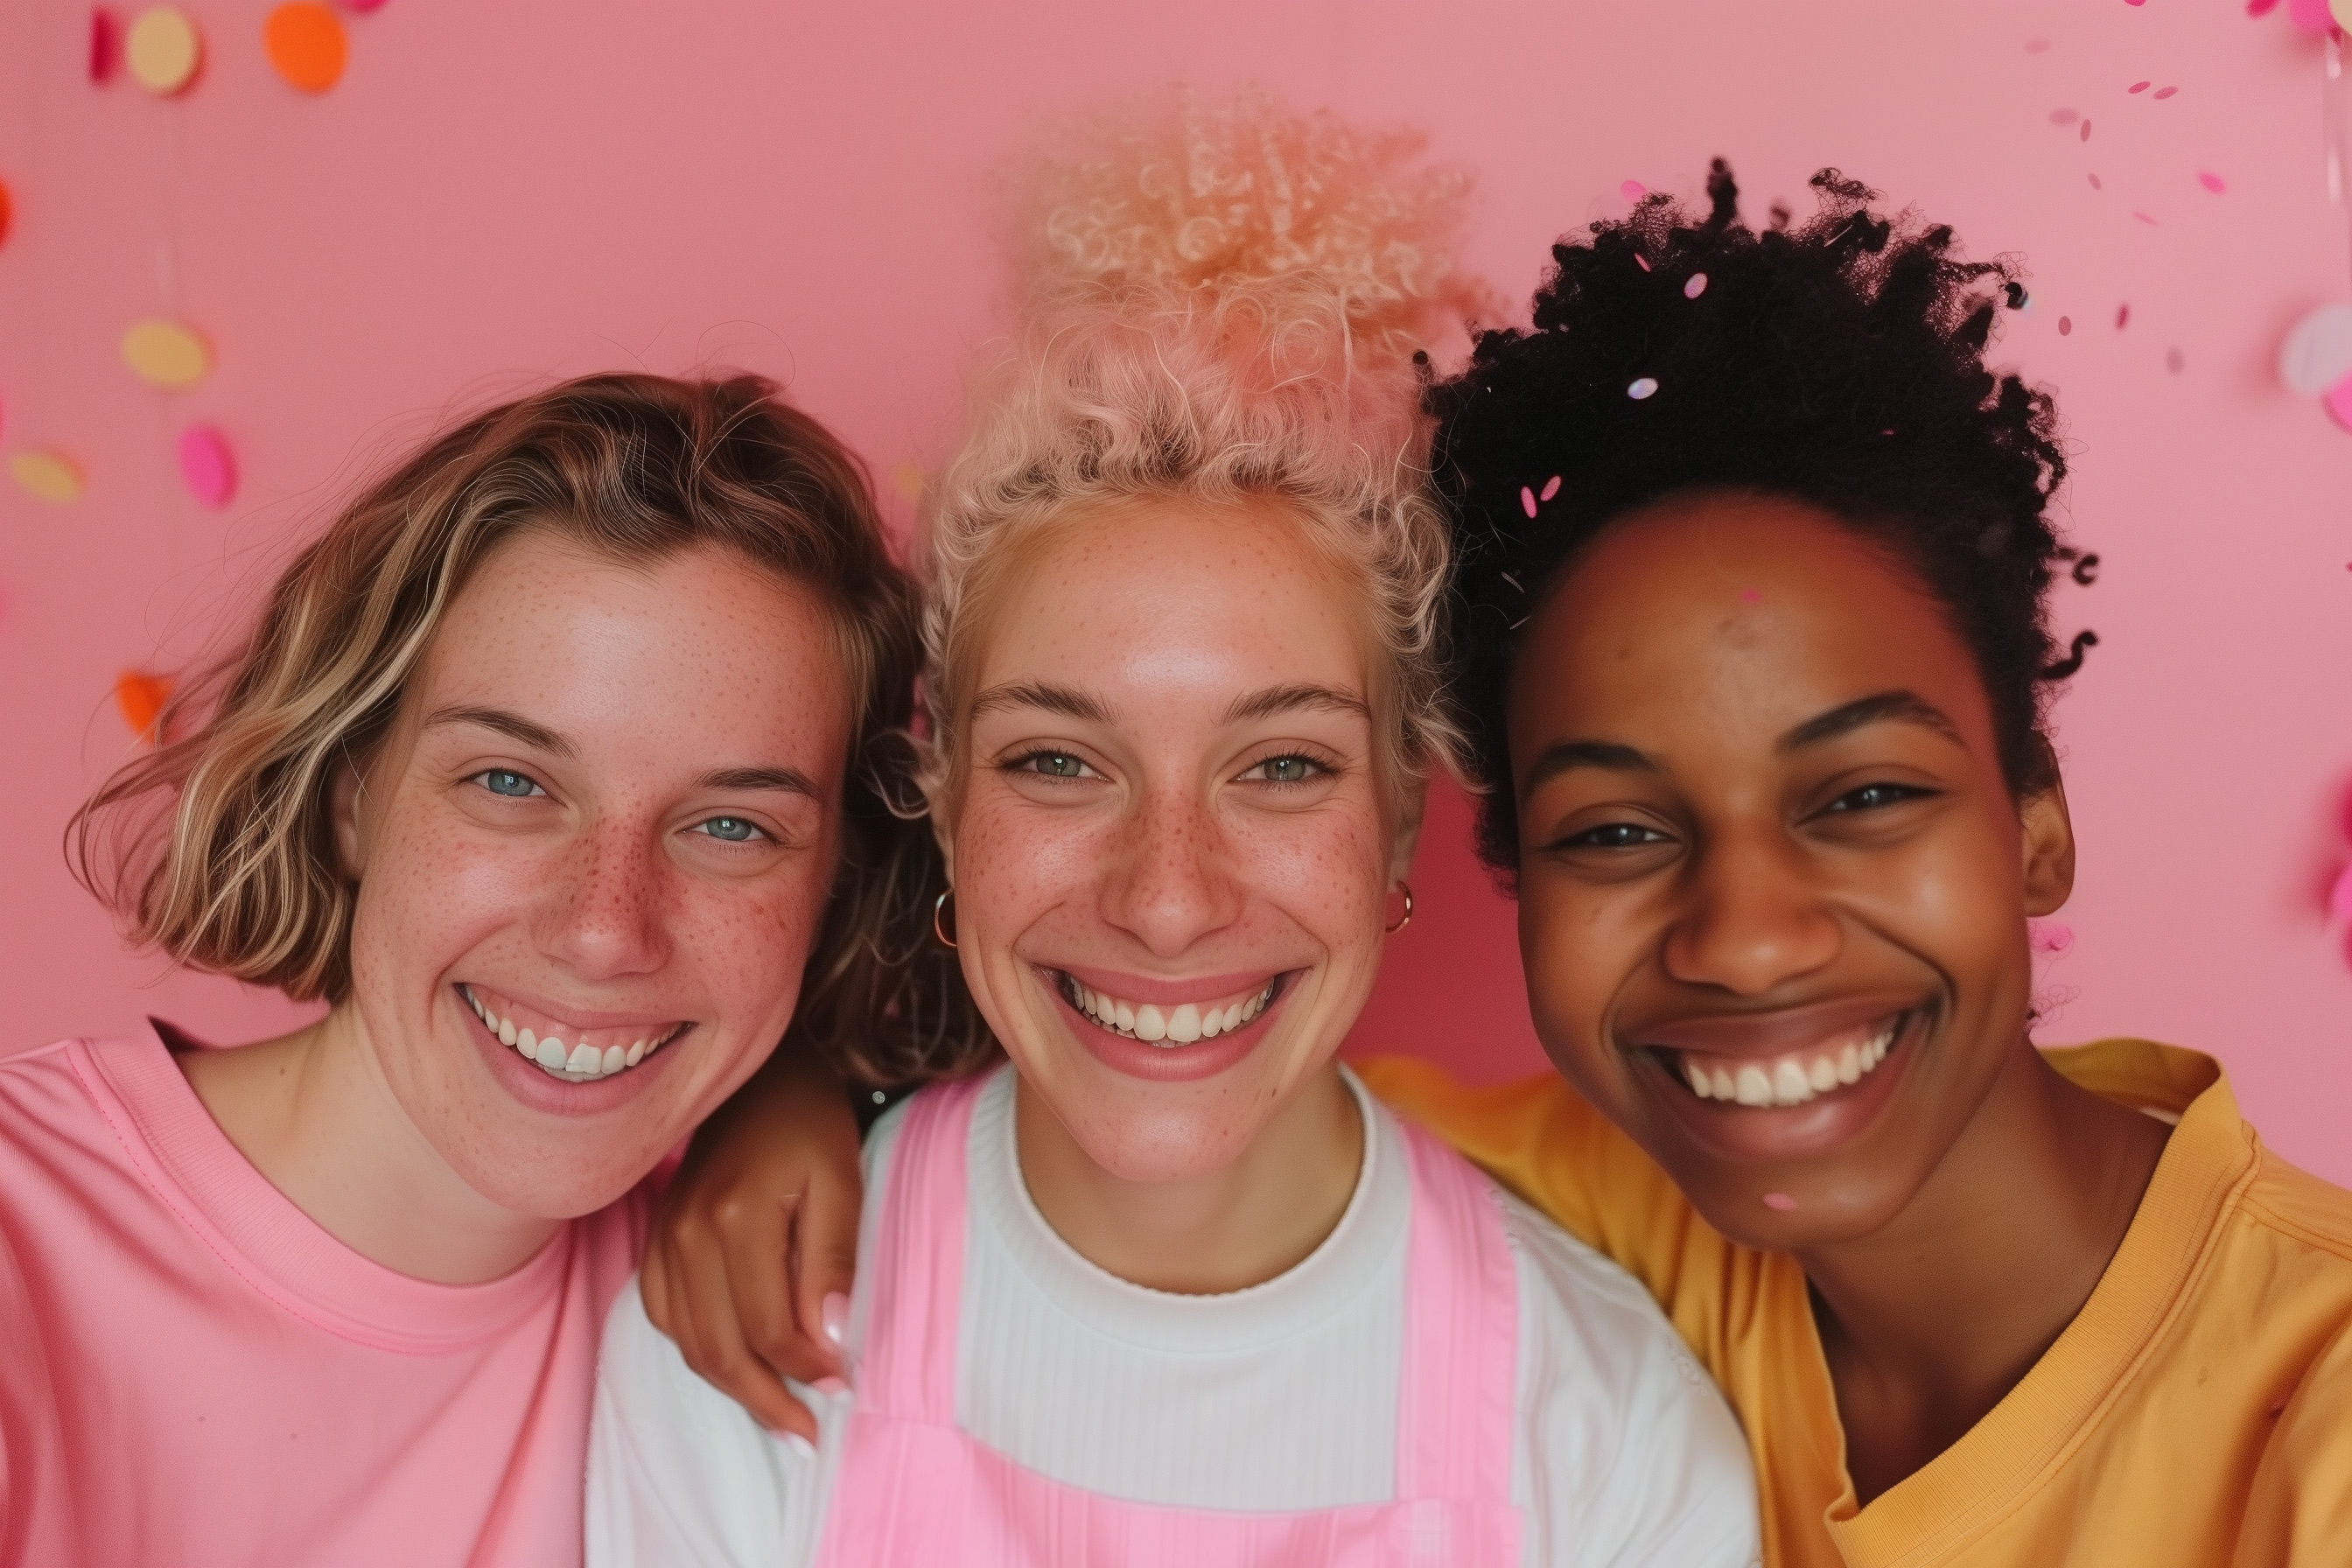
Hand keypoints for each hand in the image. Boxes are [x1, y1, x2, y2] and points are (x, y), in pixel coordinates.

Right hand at [640, 1045, 864, 1443]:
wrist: (759, 1078)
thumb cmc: (809, 1123)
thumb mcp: (840, 1180)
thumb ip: (833, 1261)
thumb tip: (829, 1341)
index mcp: (734, 1217)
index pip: (769, 1327)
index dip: (808, 1369)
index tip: (845, 1389)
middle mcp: (686, 1235)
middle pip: (721, 1349)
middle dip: (767, 1402)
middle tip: (808, 1435)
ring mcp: (664, 1239)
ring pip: (690, 1344)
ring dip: (733, 1388)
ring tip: (779, 1416)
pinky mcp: (657, 1241)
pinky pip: (666, 1317)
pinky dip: (699, 1352)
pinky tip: (734, 1366)